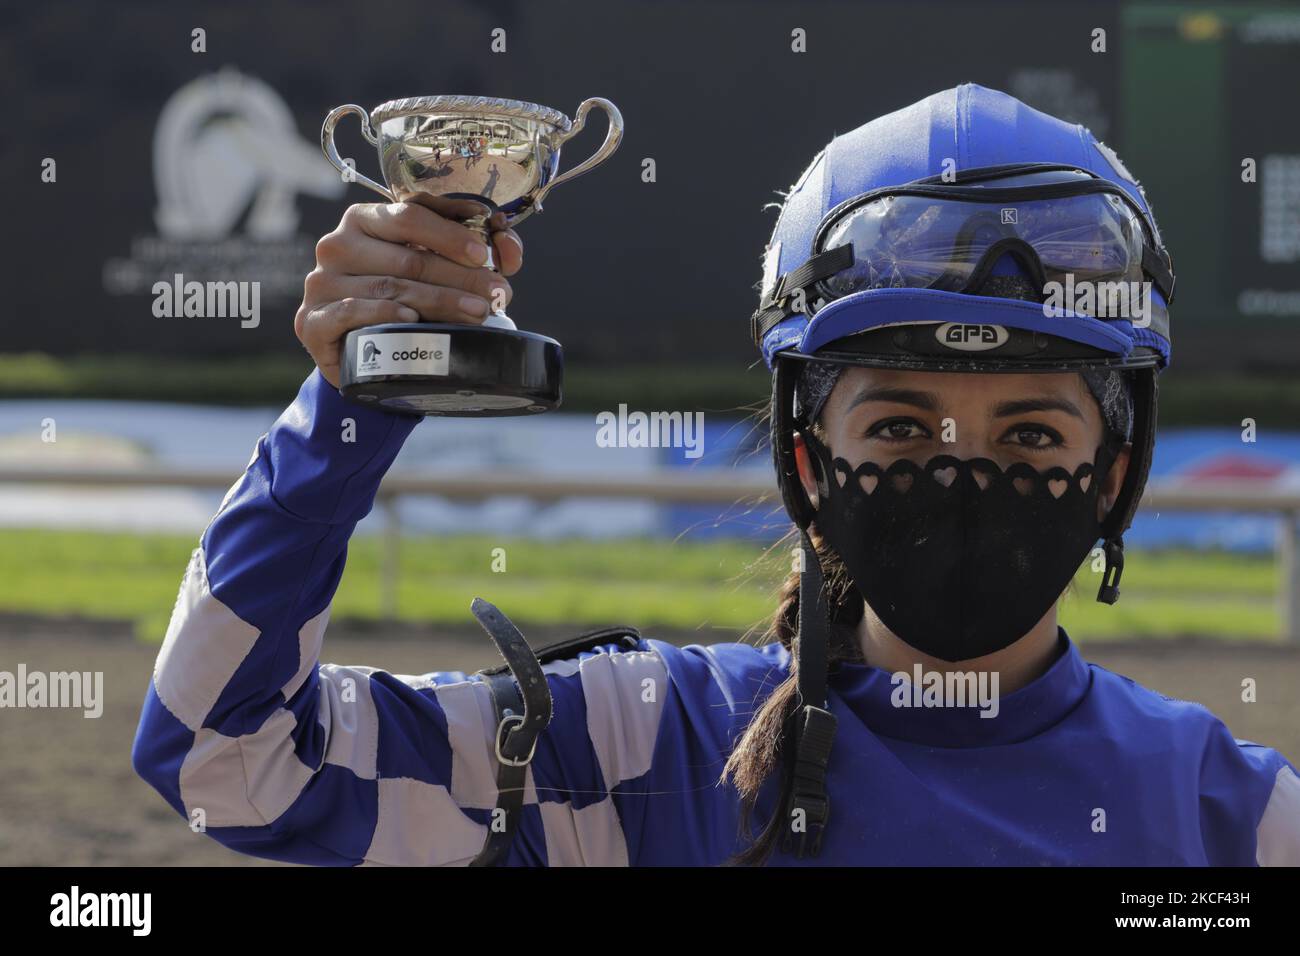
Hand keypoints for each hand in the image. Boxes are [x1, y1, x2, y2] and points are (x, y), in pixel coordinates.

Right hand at [295, 197, 522, 387]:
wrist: (362, 358)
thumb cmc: (405, 307)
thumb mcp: (435, 273)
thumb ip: (472, 254)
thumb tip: (510, 247)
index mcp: (366, 220)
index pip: (410, 213)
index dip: (451, 232)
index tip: (485, 252)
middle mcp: (338, 244)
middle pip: (408, 256)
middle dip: (460, 275)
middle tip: (497, 293)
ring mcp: (322, 282)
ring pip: (391, 287)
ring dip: (440, 300)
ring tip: (478, 313)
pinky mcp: (312, 320)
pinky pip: (353, 313)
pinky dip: (386, 315)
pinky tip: (413, 320)